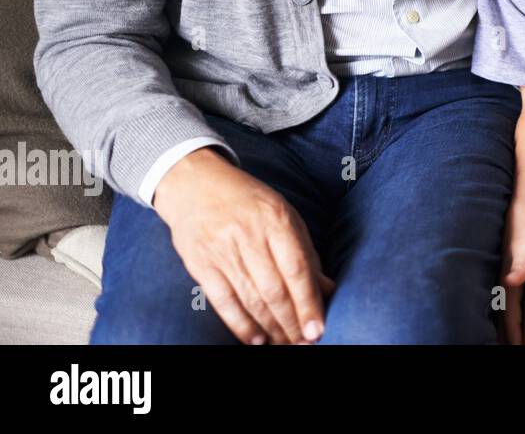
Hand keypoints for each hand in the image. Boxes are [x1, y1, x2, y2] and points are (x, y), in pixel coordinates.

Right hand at [153, 147, 334, 344]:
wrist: (194, 183)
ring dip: (270, 328)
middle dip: (292, 322)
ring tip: (285, 344)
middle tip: (304, 343)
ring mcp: (222, 251)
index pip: (297, 269)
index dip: (308, 303)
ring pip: (250, 299)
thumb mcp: (283, 215)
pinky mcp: (200, 264)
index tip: (317, 329)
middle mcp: (249, 235)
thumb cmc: (248, 201)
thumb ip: (305, 251)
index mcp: (276, 219)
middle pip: (274, 289)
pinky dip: (240, 324)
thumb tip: (327, 289)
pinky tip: (255, 340)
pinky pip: (223, 301)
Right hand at [497, 203, 524, 344]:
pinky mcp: (508, 283)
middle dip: (508, 338)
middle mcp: (503, 288)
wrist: (519, 219)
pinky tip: (513, 328)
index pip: (510, 318)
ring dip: (506, 332)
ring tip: (513, 344)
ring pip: (502, 316)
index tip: (520, 348)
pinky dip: (510, 321)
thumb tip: (510, 281)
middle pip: (503, 321)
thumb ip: (520, 264)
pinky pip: (508, 307)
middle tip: (518, 350)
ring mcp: (503, 286)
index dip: (515, 336)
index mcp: (508, 285)